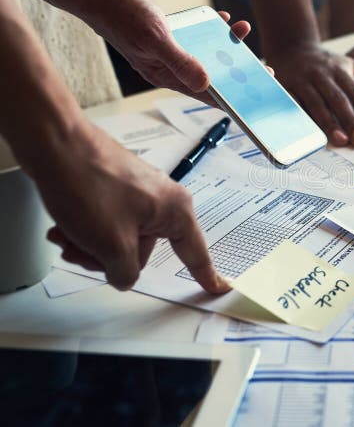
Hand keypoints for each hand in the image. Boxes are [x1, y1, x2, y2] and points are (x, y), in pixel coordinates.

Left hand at [31, 122, 229, 292]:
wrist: (55, 145)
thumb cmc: (88, 184)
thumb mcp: (111, 244)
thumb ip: (125, 273)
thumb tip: (123, 276)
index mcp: (174, 210)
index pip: (195, 253)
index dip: (206, 274)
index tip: (219, 287)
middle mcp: (162, 198)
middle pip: (142, 250)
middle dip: (108, 258)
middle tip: (83, 252)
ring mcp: (138, 191)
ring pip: (119, 238)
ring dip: (89, 245)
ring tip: (67, 236)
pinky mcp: (115, 187)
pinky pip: (106, 221)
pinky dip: (84, 229)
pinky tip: (64, 227)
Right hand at [80, 0, 250, 101]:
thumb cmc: (120, 15)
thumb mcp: (155, 38)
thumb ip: (181, 62)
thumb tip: (207, 82)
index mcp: (165, 75)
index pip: (204, 93)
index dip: (231, 96)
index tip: (254, 97)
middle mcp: (168, 67)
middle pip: (208, 76)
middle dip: (235, 71)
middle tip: (262, 67)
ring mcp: (167, 51)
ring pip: (203, 54)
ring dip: (224, 44)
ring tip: (243, 31)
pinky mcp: (166, 35)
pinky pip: (194, 36)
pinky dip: (209, 29)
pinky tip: (222, 19)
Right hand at [270, 43, 353, 146]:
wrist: (292, 47)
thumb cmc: (327, 63)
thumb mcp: (353, 65)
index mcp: (341, 70)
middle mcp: (323, 74)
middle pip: (338, 100)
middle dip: (350, 121)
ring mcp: (303, 80)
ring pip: (317, 104)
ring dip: (328, 123)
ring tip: (339, 140)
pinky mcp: (285, 86)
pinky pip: (294, 104)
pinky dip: (301, 118)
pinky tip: (308, 133)